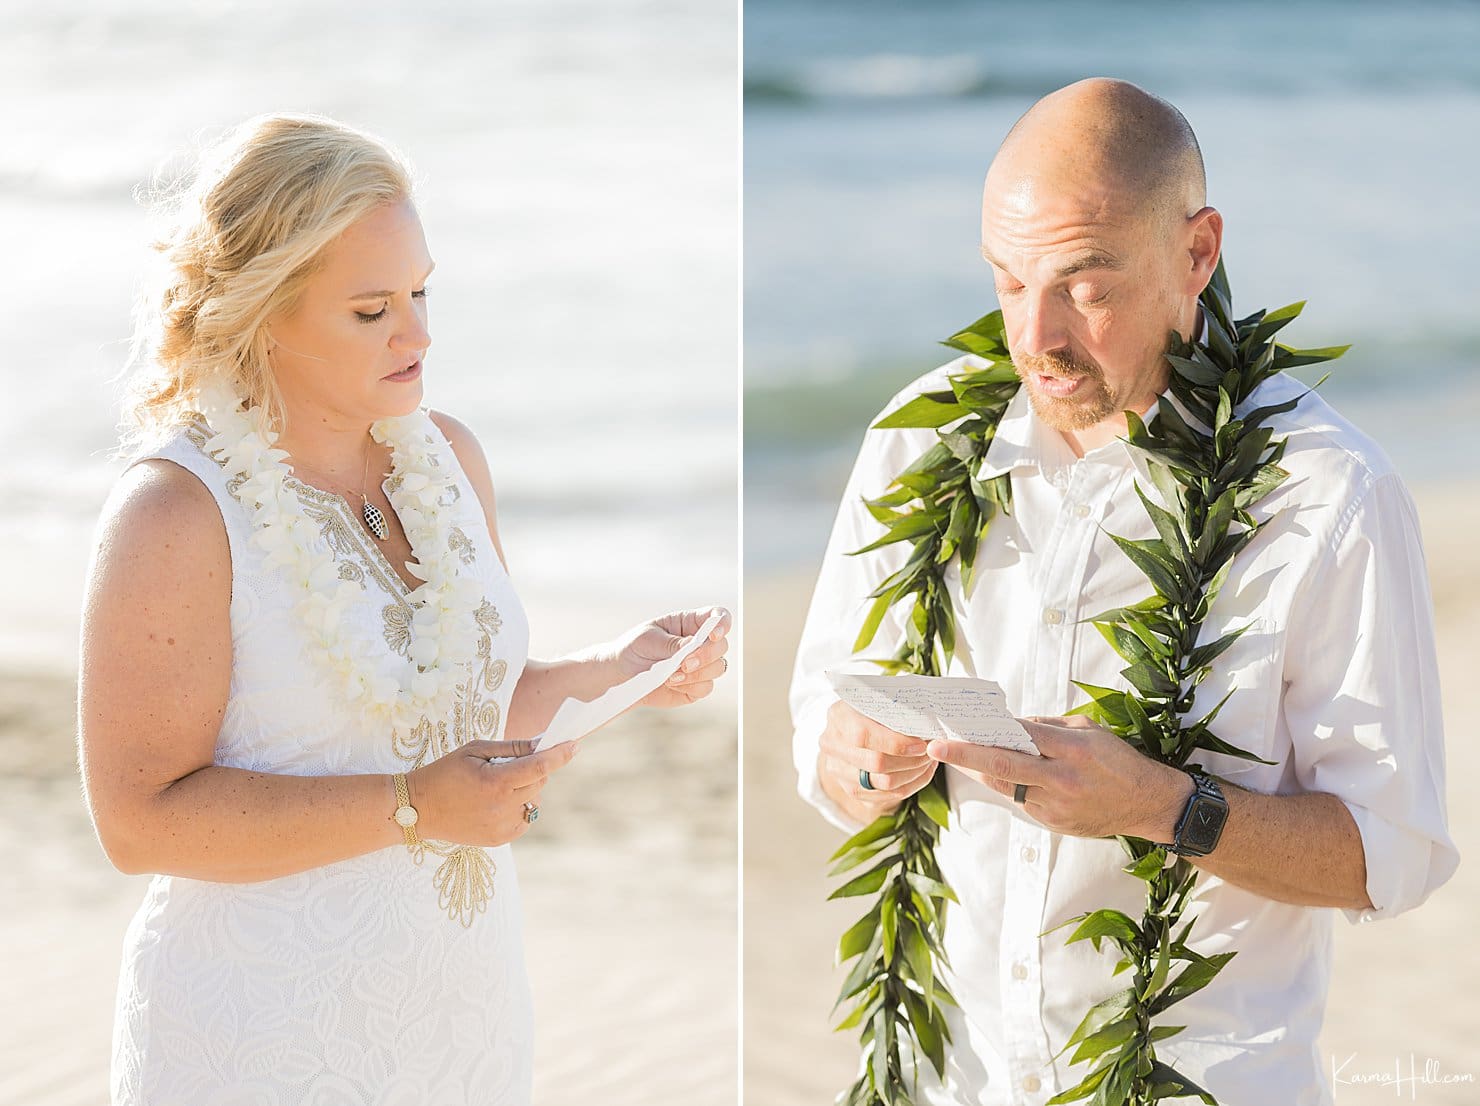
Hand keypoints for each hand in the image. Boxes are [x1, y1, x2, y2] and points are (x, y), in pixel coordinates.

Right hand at [406, 738, 577, 846]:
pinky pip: (525, 818)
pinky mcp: (500, 839)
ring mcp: (502, 827)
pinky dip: (519, 806)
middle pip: (539, 782)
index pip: (539, 767)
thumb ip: (512, 748)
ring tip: (497, 785)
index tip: (574, 744)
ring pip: (534, 801)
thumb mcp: (475, 750)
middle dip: (535, 768)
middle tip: (512, 763)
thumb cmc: (446, 772)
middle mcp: (502, 808)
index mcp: (495, 782)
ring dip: (526, 788)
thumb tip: (543, 743)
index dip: (560, 755)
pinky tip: (496, 802)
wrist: (418, 808)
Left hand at [614, 605, 731, 708]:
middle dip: (706, 655)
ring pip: (718, 668)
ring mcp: (701, 665)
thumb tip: (694, 645)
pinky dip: (691, 686)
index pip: (718, 617)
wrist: (622, 674)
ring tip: (671, 675)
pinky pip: (706, 687)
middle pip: (722, 646)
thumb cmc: (635, 648)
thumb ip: (672, 643)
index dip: (723, 623)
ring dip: (697, 674)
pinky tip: (672, 683)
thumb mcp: (648, 638)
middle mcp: (700, 643)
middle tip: (684, 663)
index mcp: (691, 623)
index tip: (714, 635)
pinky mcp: (696, 685)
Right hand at [819, 699, 937, 815]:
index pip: (863, 735)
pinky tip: (920, 773)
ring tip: (928, 762)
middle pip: (875, 763)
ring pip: (883, 784)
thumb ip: (894, 709)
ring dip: (913, 775)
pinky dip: (909, 786)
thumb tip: (923, 725)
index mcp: (838, 716)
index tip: (921, 744)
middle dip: (910, 760)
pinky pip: (886, 797)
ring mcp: (838, 770)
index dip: (895, 743)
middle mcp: (832, 744)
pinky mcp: (850, 789)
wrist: (853, 728)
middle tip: (930, 753)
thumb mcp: (878, 699)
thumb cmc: (872, 710)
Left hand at [924, 714, 1192, 839]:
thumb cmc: (1118, 760)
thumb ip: (1047, 727)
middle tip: (936, 747)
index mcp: (1071, 751)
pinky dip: (1008, 785)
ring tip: (957, 757)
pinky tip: (995, 774)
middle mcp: (1061, 780)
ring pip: (1007, 786)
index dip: (986, 732)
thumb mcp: (1088, 730)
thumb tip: (1011, 725)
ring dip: (980, 772)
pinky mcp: (1053, 823)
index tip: (959, 726)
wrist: (1147, 804)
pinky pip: (1021, 800)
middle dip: (965, 756)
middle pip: (1003, 766)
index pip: (1019, 737)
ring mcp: (1055, 806)